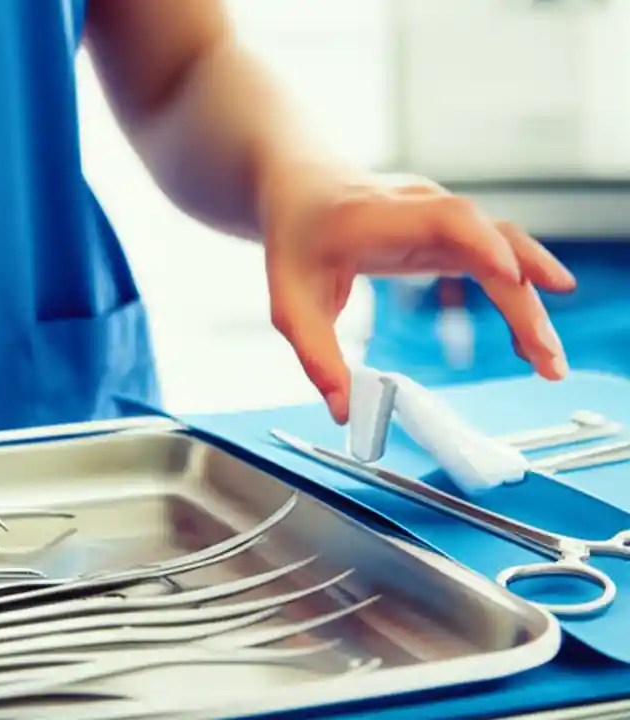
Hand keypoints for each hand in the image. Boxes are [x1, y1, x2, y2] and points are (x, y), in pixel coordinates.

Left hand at [261, 167, 575, 423]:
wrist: (301, 189)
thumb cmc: (296, 242)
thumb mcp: (289, 304)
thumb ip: (316, 356)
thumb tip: (344, 410)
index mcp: (377, 217)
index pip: (443, 218)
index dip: (480, 243)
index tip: (510, 275)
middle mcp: (420, 207)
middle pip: (489, 240)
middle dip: (523, 296)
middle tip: (548, 358)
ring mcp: (441, 215)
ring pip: (505, 249)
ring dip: (531, 302)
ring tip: (548, 361)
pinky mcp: (452, 231)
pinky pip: (497, 260)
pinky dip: (516, 296)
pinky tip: (527, 341)